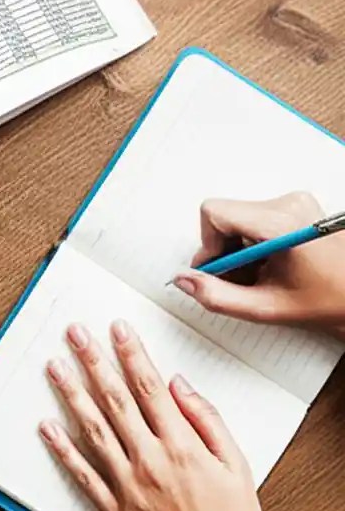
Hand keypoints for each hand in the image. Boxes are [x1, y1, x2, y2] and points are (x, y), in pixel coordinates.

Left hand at [38, 321, 268, 510]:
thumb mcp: (237, 466)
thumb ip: (207, 421)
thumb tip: (179, 385)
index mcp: (182, 447)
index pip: (149, 388)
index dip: (131, 354)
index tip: (116, 329)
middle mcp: (150, 461)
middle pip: (116, 400)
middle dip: (93, 361)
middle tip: (74, 334)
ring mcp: (128, 485)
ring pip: (93, 430)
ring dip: (71, 395)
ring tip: (55, 366)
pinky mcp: (114, 510)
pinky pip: (82, 474)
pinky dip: (62, 450)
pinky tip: (46, 426)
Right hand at [173, 193, 344, 339]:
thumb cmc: (326, 300)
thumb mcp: (265, 308)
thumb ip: (217, 297)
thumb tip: (184, 280)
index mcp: (281, 223)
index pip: (215, 213)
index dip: (208, 244)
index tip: (219, 268)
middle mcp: (288, 204)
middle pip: (224, 217)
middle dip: (225, 251)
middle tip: (241, 278)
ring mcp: (293, 202)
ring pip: (236, 218)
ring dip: (238, 249)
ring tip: (259, 273)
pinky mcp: (295, 206)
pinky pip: (252, 218)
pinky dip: (251, 243)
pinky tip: (268, 264)